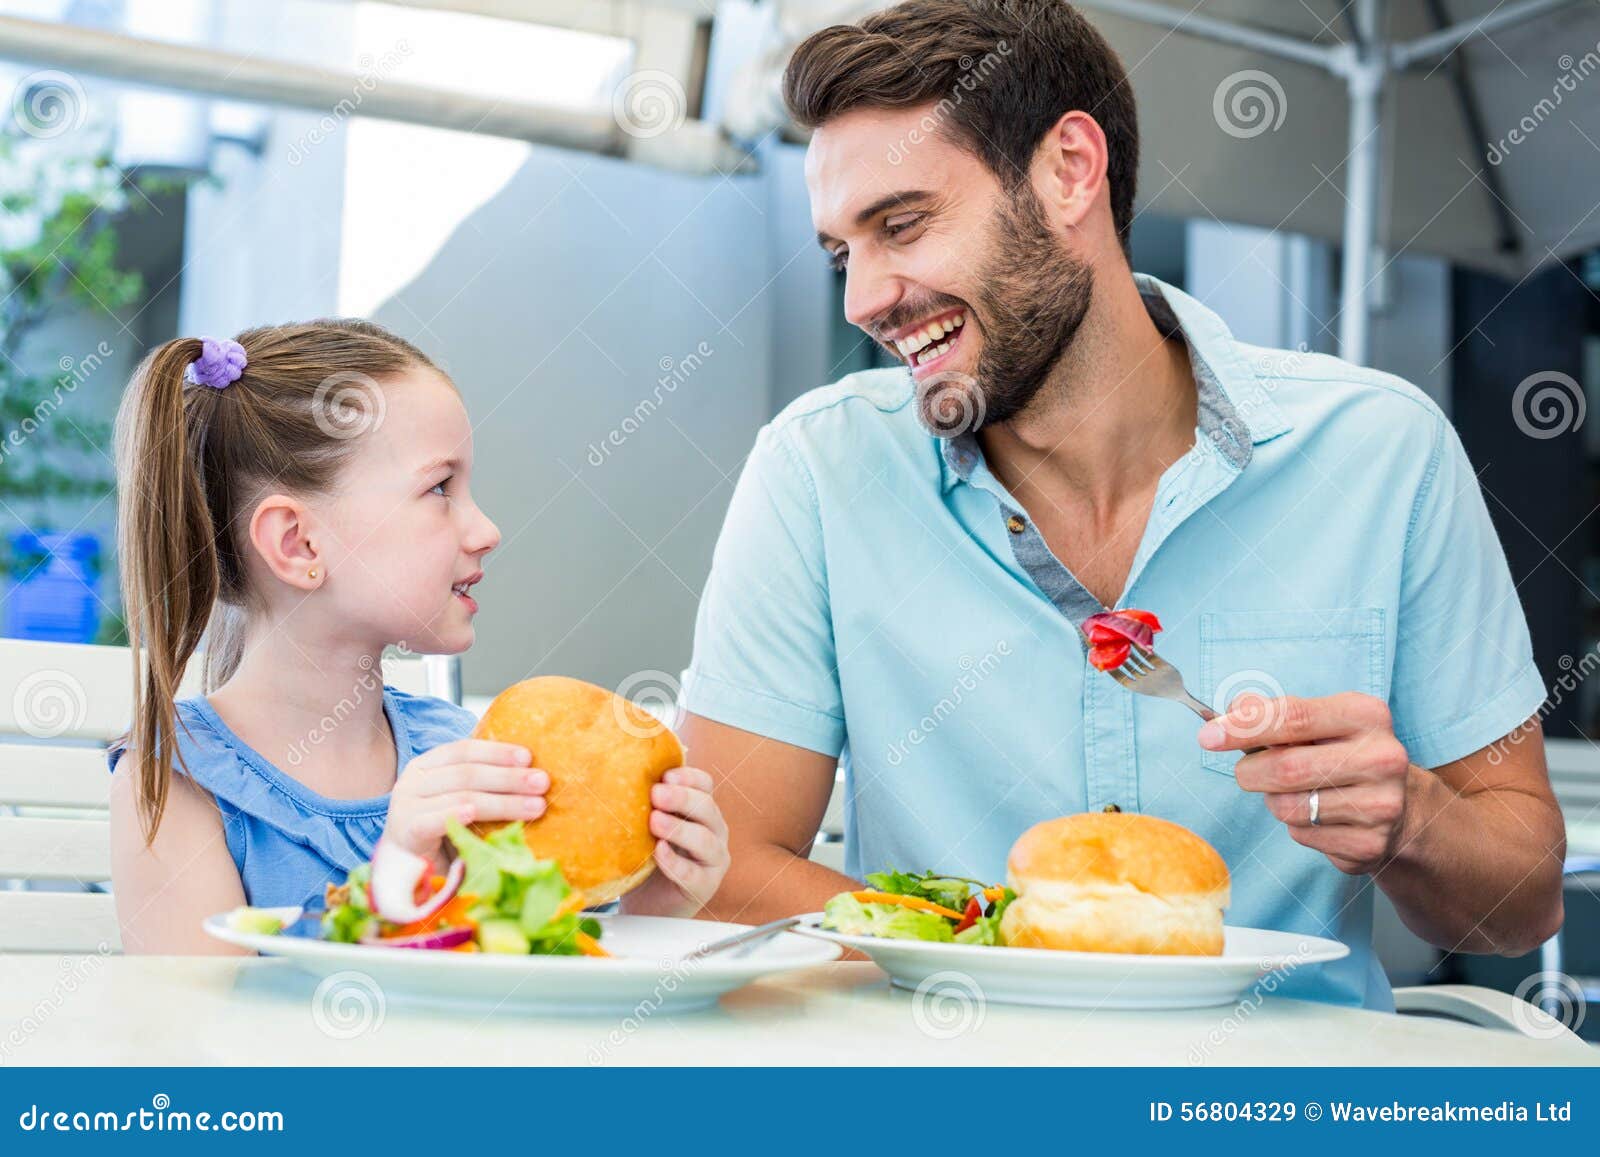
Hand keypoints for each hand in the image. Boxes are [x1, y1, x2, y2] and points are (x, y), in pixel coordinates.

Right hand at [383, 739, 547, 863]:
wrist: (404, 869)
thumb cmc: (440, 833)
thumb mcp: (459, 801)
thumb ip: (482, 787)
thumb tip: (533, 777)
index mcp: (427, 764)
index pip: (464, 750)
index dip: (498, 752)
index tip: (529, 757)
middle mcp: (413, 780)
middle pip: (467, 773)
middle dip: (510, 777)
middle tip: (542, 783)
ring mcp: (406, 805)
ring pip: (461, 796)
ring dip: (503, 801)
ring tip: (535, 806)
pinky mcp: (405, 832)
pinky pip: (433, 821)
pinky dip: (455, 815)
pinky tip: (475, 814)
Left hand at [619, 767, 729, 917]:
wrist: (647, 902)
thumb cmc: (647, 856)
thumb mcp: (645, 824)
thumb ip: (643, 803)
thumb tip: (618, 772)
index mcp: (701, 809)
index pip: (704, 785)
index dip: (688, 777)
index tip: (665, 776)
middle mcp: (714, 830)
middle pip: (707, 808)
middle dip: (681, 798)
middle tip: (655, 794)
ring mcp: (714, 859)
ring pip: (705, 840)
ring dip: (679, 829)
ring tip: (654, 821)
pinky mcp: (705, 885)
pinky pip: (693, 873)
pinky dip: (675, 862)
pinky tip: (658, 853)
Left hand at [1197, 692, 1412, 874]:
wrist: (1399, 806)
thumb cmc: (1341, 753)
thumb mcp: (1316, 721)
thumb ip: (1273, 712)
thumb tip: (1231, 712)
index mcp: (1366, 715)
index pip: (1293, 717)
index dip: (1243, 727)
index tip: (1208, 736)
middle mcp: (1382, 758)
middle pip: (1286, 767)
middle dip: (1251, 771)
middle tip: (1248, 771)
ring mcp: (1381, 805)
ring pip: (1288, 806)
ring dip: (1273, 800)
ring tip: (1292, 792)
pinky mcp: (1369, 844)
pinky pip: (1302, 835)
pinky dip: (1294, 825)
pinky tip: (1315, 815)